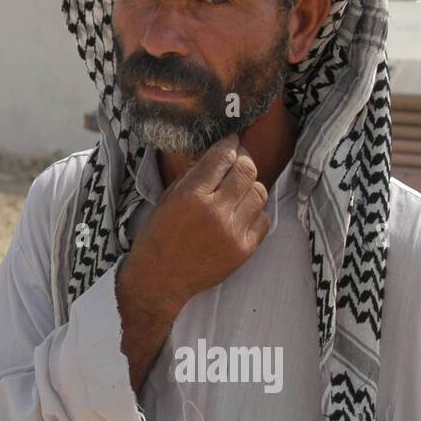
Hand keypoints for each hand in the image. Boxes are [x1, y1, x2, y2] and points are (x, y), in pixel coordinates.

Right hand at [116, 134, 271, 322]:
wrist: (160, 281)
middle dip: (244, 159)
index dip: (230, 144)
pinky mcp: (244, 250)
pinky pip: (263, 219)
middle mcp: (215, 211)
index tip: (232, 140)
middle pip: (246, 171)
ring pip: (259, 193)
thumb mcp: (166, 200)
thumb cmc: (157, 237)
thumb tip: (215, 156)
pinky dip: (255, 211)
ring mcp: (232, 231)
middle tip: (239, 159)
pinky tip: (241, 213)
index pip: (222, 157)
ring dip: (250, 185)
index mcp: (190, 195)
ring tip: (239, 188)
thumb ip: (192, 177)